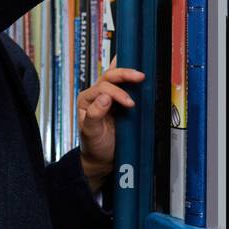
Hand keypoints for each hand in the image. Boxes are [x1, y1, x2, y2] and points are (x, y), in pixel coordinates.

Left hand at [77, 58, 144, 192]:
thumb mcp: (91, 133)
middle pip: (109, 76)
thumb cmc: (94, 145)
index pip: (103, 88)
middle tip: (140, 77)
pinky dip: (130, 78)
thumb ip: (94, 115)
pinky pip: (124, 85)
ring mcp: (108, 96)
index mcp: (86, 100)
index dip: (118, 93)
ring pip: (116, 77)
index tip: (130, 104)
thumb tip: (105, 97)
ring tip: (141, 74)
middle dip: (125, 74)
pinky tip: (138, 71)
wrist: (102, 156)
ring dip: (128, 73)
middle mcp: (96, 95)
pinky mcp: (119, 101)